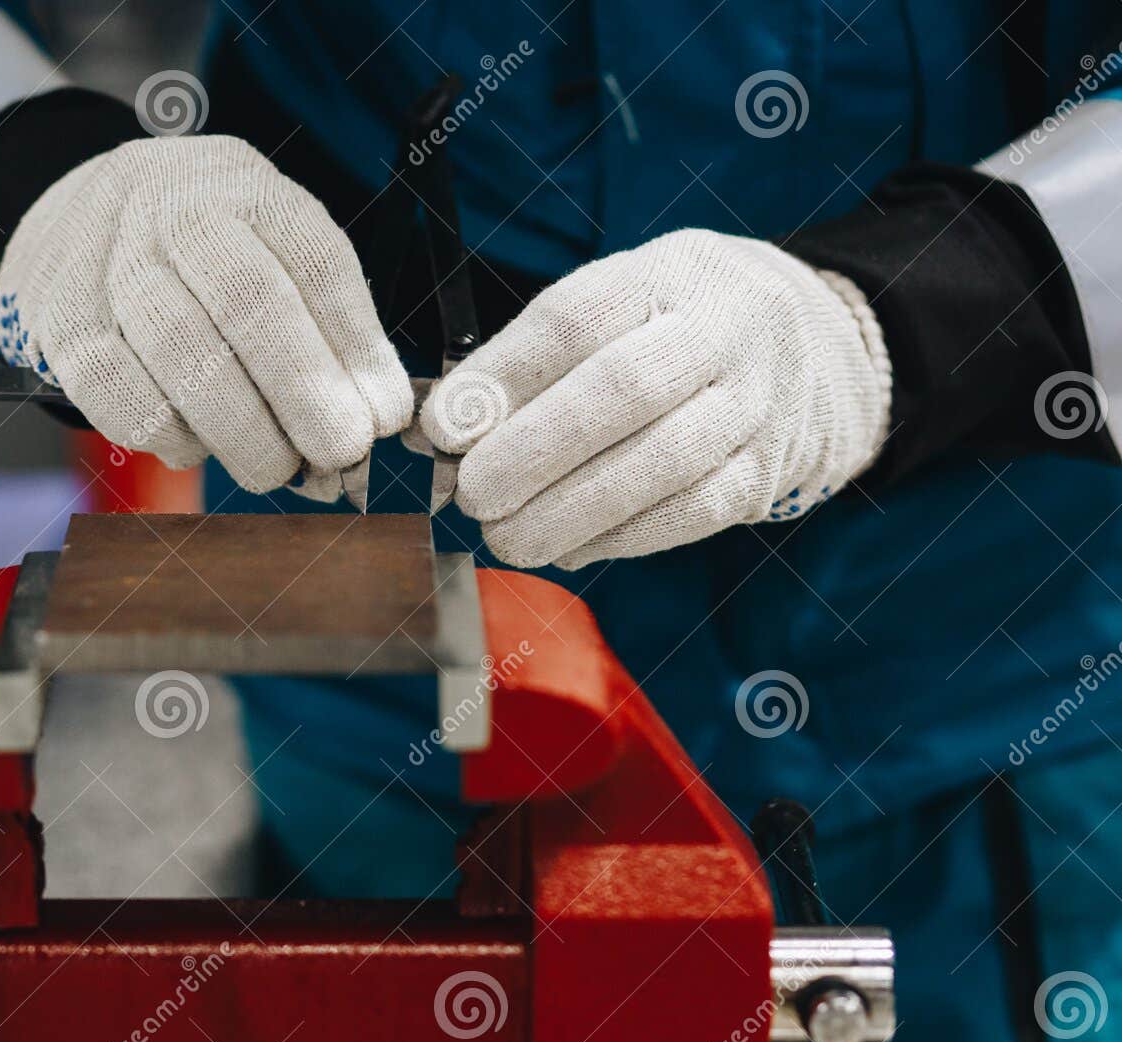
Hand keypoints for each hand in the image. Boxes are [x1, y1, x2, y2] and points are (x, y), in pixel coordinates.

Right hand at [0, 135, 411, 496]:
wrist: (84, 219)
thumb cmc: (210, 258)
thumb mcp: (282, 261)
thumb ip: (333, 334)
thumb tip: (377, 419)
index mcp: (250, 189)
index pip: (316, 261)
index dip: (355, 349)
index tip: (381, 420)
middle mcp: (176, 208)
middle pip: (248, 301)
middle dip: (304, 394)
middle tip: (335, 454)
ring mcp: (110, 260)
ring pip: (180, 353)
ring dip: (241, 430)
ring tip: (274, 467)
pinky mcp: (62, 319)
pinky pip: (117, 393)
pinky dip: (168, 435)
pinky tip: (197, 444)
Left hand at [421, 229, 891, 567]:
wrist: (821, 347)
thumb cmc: (677, 326)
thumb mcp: (615, 305)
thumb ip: (530, 360)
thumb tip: (442, 431)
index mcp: (666, 272)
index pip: (576, 318)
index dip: (501, 378)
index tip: (441, 429)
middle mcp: (722, 329)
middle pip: (623, 390)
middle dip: (532, 452)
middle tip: (471, 495)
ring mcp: (755, 403)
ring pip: (661, 464)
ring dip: (568, 511)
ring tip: (504, 537)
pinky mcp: (767, 472)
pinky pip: (691, 514)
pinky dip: (617, 538)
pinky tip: (565, 547)